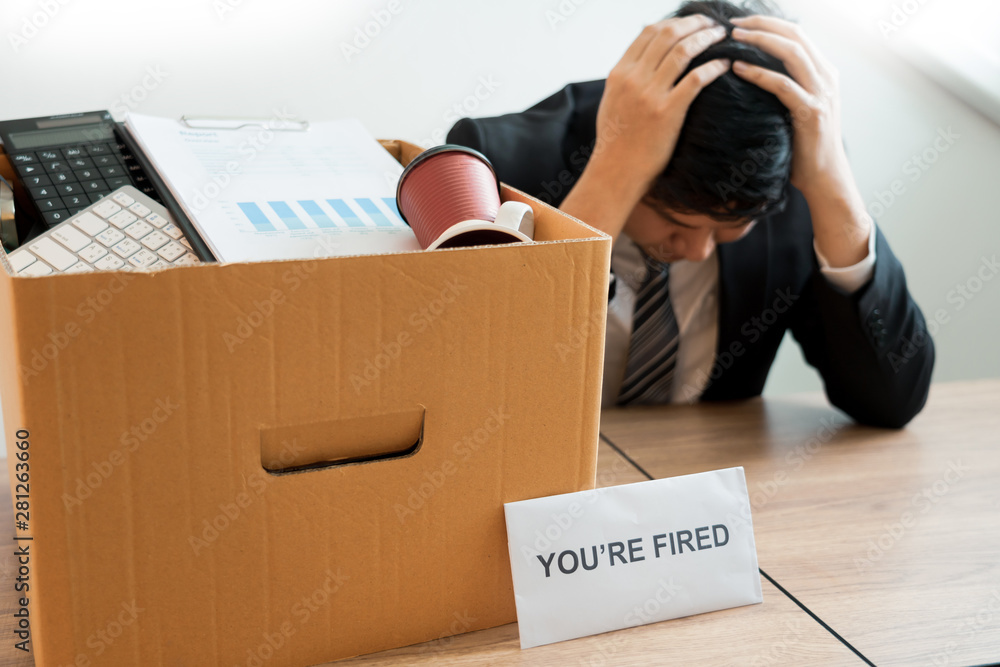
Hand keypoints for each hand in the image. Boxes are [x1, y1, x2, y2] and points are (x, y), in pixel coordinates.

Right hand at [562, 16, 730, 240]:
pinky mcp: (668, 112)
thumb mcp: (612, 101)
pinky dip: (713, 66)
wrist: (616, 172)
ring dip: (707, 38)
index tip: (691, 22)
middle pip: (668, 34)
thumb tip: (643, 57)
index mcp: (619, 73)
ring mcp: (650, 95)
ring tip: (722, 36)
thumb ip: (626, 77)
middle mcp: (633, 79)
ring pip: (684, 50)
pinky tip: (725, 64)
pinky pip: (696, 78)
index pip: (649, 32)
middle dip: (695, 23)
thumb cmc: (616, 140)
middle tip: (712, 23)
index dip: (674, 21)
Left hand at [730, 16, 870, 264]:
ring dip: (760, 41)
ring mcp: (822, 94)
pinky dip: (759, 74)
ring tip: (733, 37)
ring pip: (792, 52)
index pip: (796, 34)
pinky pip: (783, 85)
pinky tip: (738, 69)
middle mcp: (826, 77)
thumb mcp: (796, 108)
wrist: (824, 178)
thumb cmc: (804, 146)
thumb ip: (786, 87)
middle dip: (762, 24)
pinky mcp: (812, 113)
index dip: (768, 23)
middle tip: (732, 23)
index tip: (739, 22)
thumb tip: (753, 71)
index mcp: (823, 72)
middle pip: (795, 35)